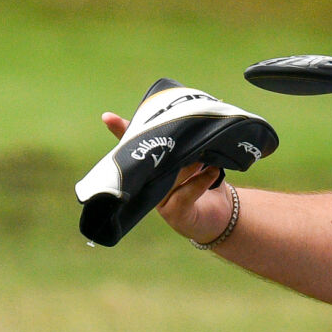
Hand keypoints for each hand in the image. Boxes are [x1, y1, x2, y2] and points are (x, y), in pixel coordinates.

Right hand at [101, 113, 233, 242]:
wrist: (223, 214)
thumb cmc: (206, 182)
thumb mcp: (196, 158)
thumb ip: (187, 144)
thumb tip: (187, 121)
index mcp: (152, 169)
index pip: (134, 147)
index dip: (121, 132)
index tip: (107, 117)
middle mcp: (150, 185)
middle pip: (153, 162)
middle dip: (165, 149)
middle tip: (181, 134)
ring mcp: (160, 201)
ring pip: (169, 177)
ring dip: (188, 165)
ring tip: (203, 156)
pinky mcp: (175, 214)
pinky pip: (184, 194)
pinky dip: (200, 181)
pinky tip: (212, 172)